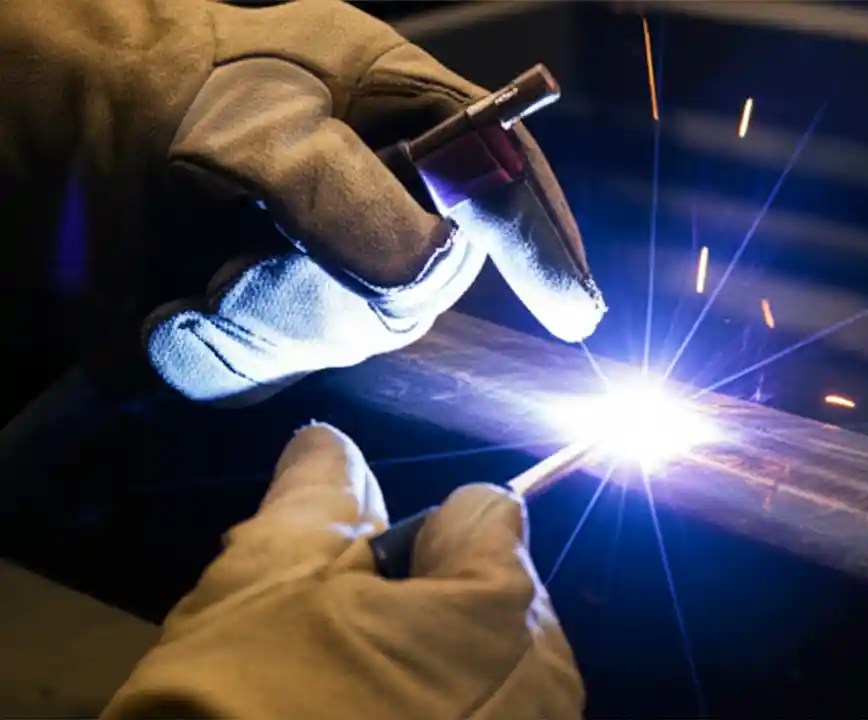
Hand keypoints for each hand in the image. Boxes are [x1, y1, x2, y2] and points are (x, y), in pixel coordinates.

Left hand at [0, 0, 603, 405]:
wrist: (53, 132)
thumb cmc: (158, 88)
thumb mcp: (255, 125)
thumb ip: (345, 193)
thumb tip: (428, 269)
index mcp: (405, 116)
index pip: (503, 184)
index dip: (546, 247)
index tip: (577, 312)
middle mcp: (380, 194)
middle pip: (419, 286)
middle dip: (330, 294)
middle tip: (245, 266)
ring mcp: (329, 262)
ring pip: (343, 338)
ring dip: (258, 324)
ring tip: (188, 284)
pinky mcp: (273, 314)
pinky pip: (275, 368)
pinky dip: (214, 353)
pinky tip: (171, 313)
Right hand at [103, 424, 583, 718]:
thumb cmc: (249, 707)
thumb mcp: (267, 580)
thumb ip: (318, 495)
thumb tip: (329, 442)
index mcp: (506, 606)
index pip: (481, 512)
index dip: (408, 537)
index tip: (351, 584)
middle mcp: (549, 682)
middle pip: (488, 595)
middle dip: (418, 608)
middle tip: (331, 655)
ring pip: (478, 666)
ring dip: (421, 671)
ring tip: (334, 705)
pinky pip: (477, 714)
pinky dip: (429, 715)